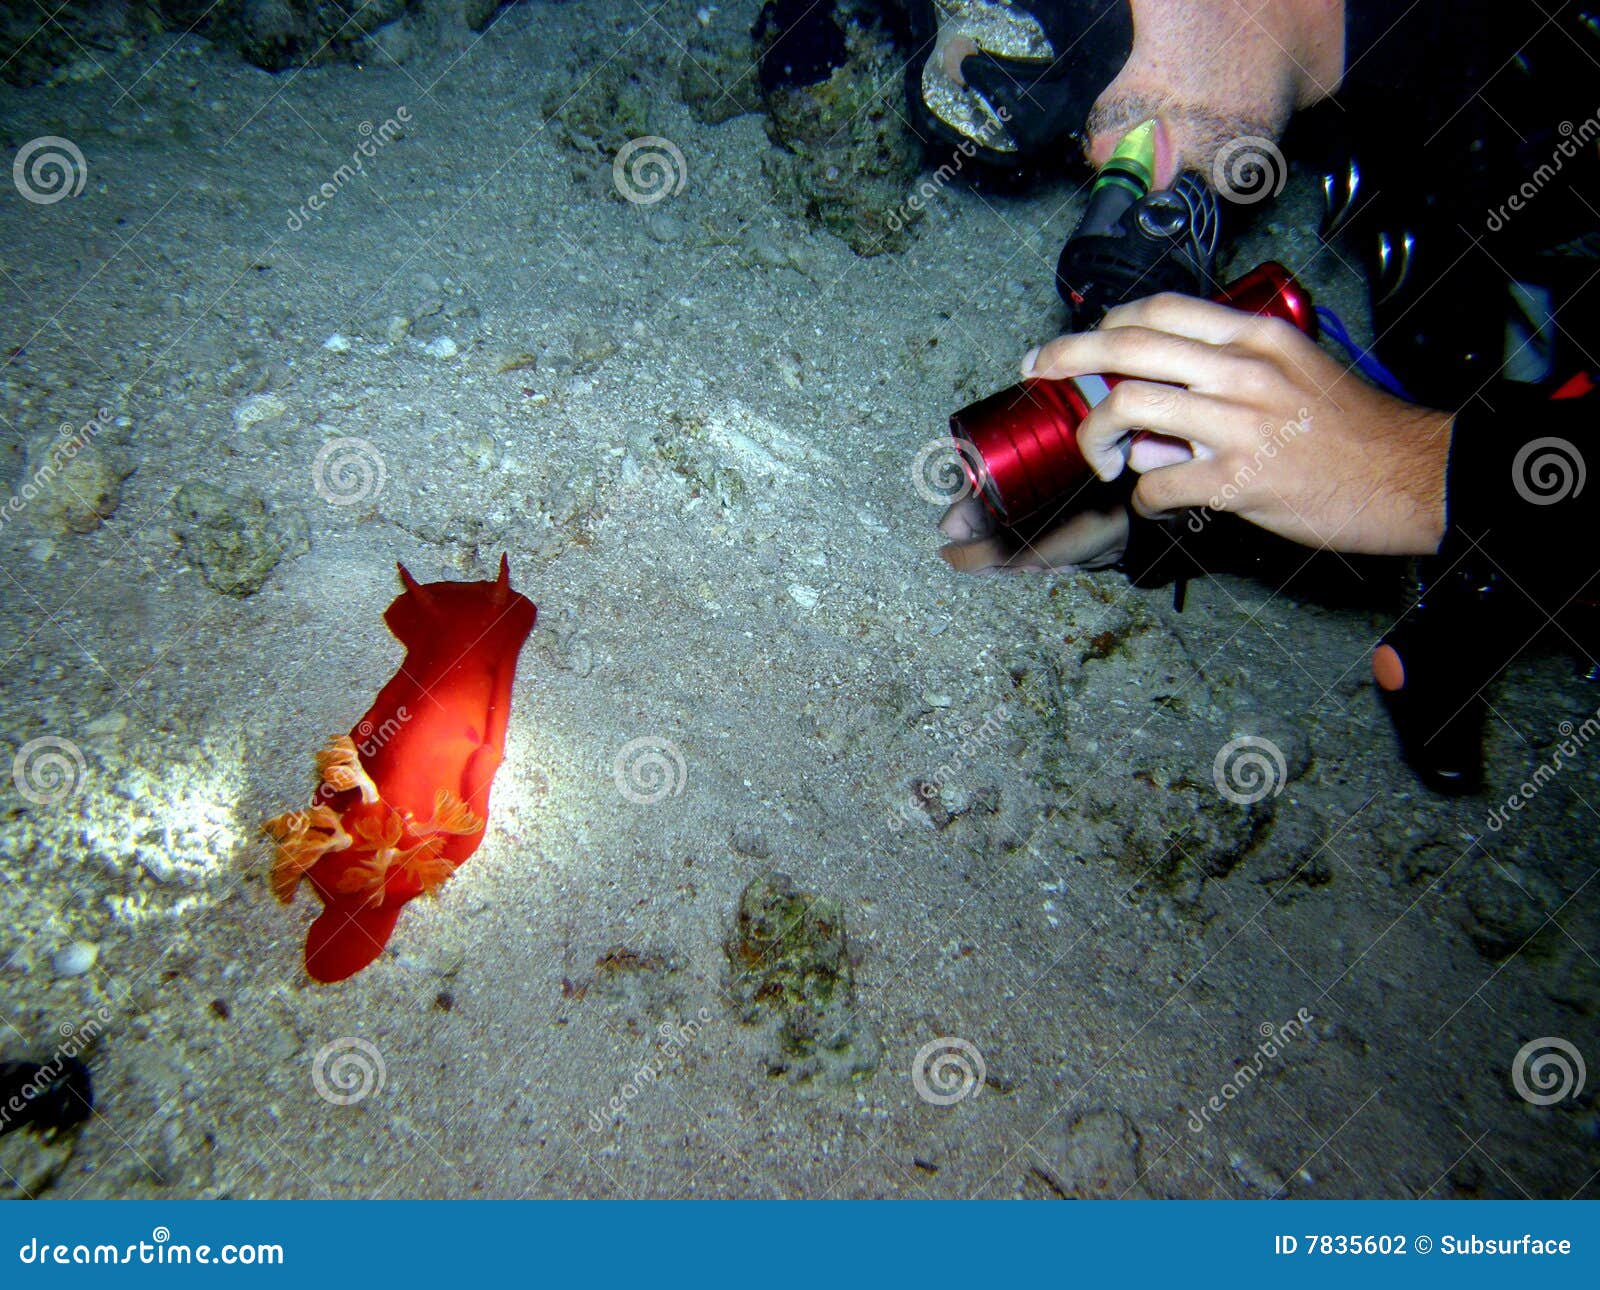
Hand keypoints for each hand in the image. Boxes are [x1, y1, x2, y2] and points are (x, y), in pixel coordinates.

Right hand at [938, 495, 1129, 573]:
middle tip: (1033, 556)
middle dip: (1004, 559)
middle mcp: (1002, 497)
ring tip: (1052, 557)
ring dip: (1024, 564)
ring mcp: (1021, 512)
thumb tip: (942, 556)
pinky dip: (1039, 562)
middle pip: (979, 544)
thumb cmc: (1076, 528)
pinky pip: (1025, 554)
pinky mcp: (1040, 525)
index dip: (971, 547)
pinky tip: (1062, 560)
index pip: (954, 527)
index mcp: (990, 489)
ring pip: (1003, 553)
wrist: (1127, 530)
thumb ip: (974, 554)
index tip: (1000, 554)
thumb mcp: (1018, 547)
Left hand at [1027, 293, 1452, 555]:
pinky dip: (1142, 499)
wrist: (1414, 475)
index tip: (1072, 344)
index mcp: (1255, 337)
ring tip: (1103, 460)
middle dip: (1065, 357)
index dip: (1102, 323)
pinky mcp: (1239, 480)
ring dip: (1096, 436)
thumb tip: (1158, 409)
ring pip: (1127, 409)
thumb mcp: (1295, 373)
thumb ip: (1226, 375)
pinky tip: (1156, 504)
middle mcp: (1241, 370)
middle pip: (1126, 346)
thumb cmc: (1353, 429)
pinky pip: (1157, 485)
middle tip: (1038, 371)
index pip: (1159, 310)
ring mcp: (1238, 424)